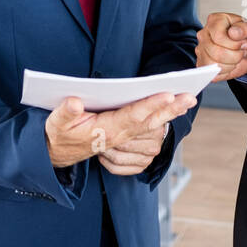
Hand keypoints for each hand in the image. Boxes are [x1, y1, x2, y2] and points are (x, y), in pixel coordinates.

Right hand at [45, 91, 194, 168]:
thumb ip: (65, 113)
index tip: (167, 94)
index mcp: (105, 131)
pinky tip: (175, 107)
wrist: (58, 153)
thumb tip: (75, 102)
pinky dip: (163, 117)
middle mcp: (119, 135)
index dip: (150, 105)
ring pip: (152, 124)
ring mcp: (123, 137)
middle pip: (149, 121)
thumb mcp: (56, 124)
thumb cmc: (59, 135)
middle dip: (170, 109)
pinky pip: (148, 127)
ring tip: (188, 99)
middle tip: (190, 97)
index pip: (132, 116)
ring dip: (171, 113)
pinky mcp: (124, 134)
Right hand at [195, 11, 246, 81]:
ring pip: (212, 64)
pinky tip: (229, 64)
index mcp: (215, 21)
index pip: (218, 37)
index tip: (242, 43)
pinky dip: (225, 72)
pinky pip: (211, 73)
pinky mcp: (203, 63)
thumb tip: (233, 32)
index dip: (234, 44)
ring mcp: (201, 49)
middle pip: (215, 52)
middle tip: (240, 51)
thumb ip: (245, 29)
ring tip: (235, 57)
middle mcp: (205, 34)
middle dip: (234, 56)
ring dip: (230, 64)